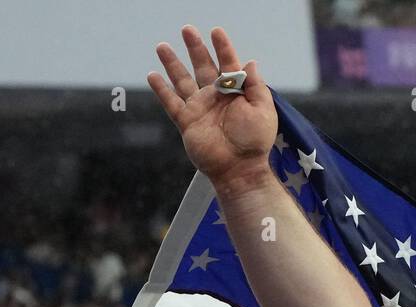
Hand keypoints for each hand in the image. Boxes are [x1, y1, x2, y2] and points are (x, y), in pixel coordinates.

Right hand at [147, 26, 276, 187]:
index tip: (216, 32)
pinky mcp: (186, 121)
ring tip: (162, 46)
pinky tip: (152, 76)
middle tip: (187, 29)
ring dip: (172, 63)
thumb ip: (256, 86)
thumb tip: (250, 63)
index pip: (228, 65)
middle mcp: (216, 97)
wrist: (239, 168)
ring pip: (182, 80)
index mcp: (236, 94)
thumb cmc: (254, 142)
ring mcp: (200, 108)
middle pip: (203, 67)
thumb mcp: (263, 111)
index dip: (223, 48)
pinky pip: (171, 102)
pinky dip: (161, 90)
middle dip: (195, 48)